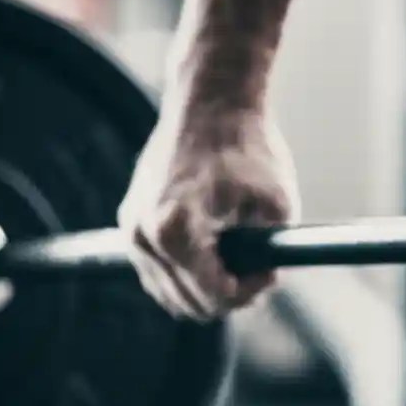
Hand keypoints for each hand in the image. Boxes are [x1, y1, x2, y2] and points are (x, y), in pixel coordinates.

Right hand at [118, 104, 299, 319]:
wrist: (212, 102)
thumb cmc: (248, 148)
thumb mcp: (277, 204)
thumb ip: (270, 255)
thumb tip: (259, 284)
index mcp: (175, 231)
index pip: (214, 297)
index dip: (252, 291)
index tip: (272, 270)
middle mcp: (142, 236)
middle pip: (189, 304)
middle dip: (230, 293)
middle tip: (260, 268)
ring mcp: (130, 230)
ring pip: (170, 293)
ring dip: (207, 285)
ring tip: (241, 256)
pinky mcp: (128, 221)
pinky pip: (158, 271)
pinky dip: (187, 271)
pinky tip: (217, 248)